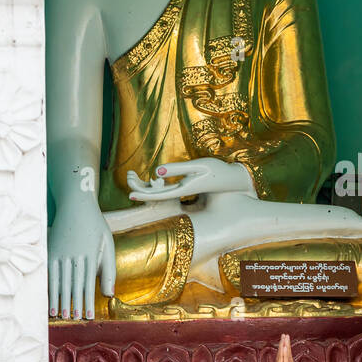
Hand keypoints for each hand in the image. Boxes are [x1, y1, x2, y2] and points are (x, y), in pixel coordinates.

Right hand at [49, 195, 115, 318]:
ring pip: (59, 281)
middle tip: (73, 320)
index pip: (88, 285)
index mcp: (90, 256)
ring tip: (60, 315)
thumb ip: (109, 270)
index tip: (88, 317)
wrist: (75, 205)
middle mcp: (74, 256)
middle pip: (73, 286)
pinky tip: (48, 298)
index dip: (88, 303)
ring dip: (59, 300)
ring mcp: (59, 253)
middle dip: (73, 305)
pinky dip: (48, 287)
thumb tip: (109, 295)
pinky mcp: (49, 250)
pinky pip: (48, 273)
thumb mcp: (107, 245)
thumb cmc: (95, 227)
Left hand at [127, 158, 256, 200]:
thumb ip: (177, 168)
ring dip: (146, 185)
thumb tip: (156, 170)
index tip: (129, 194)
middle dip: (140, 187)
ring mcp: (182, 190)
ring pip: (159, 191)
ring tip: (134, 175)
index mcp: (182, 190)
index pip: (158, 195)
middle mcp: (180, 192)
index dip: (143, 194)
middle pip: (155, 194)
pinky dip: (156, 183)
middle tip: (128, 175)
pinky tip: (154, 177)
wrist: (233, 180)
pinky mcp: (185, 187)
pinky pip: (166, 188)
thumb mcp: (198, 166)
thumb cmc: (217, 171)